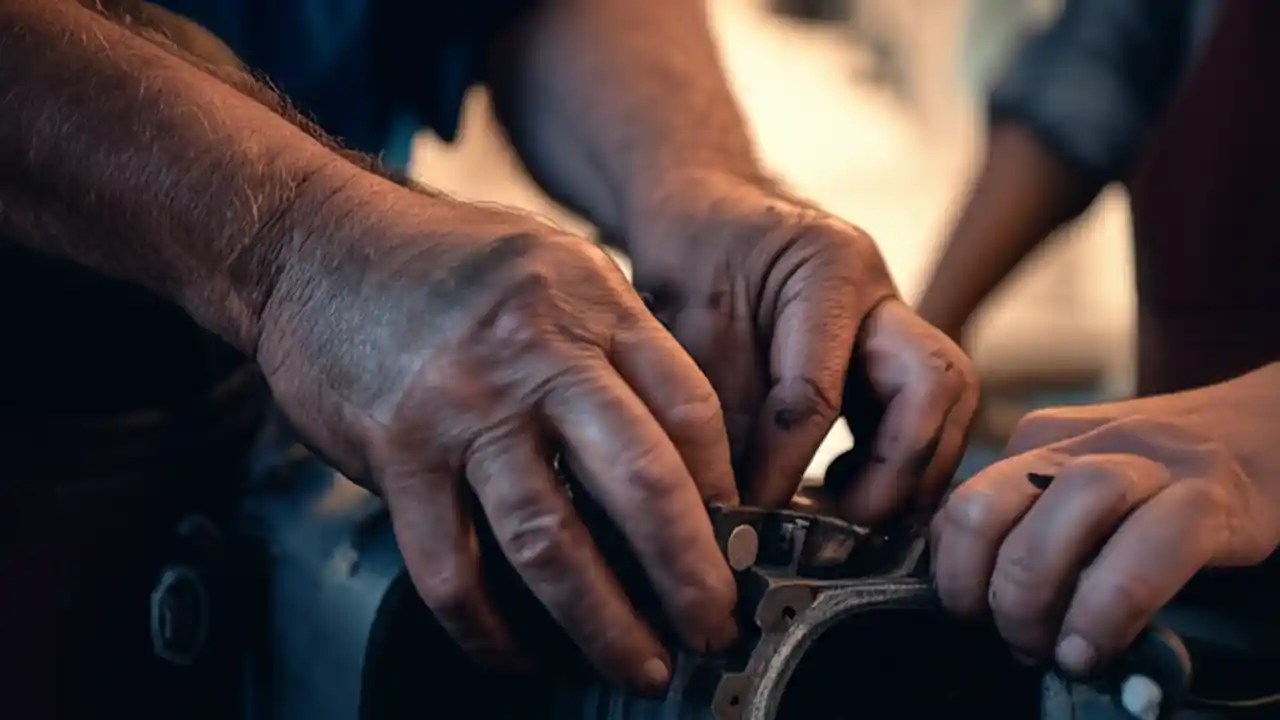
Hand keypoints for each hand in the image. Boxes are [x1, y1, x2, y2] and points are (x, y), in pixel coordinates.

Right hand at [255, 182, 738, 692]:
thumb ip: (616, 339)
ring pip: (549, 540)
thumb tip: (680, 438)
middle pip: (640, 481)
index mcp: (589, 307)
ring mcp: (464, 409)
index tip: (740, 542)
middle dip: (690, 573)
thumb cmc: (445, 258)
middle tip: (714, 627)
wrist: (318, 243)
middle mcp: (535, 357)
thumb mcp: (555, 264)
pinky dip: (485, 628)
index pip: (688, 408)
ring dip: (602, 622)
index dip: (725, 487)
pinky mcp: (397, 453)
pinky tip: (515, 655)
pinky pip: (449, 565)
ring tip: (639, 665)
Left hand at [627, 170, 976, 523]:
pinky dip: (896, 464)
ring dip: (908, 474)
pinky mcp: (890, 355)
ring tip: (844, 520)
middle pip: (936, 388)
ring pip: (946, 406)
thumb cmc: (691, 252)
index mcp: (829, 265)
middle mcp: (881, 294)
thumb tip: (733, 506)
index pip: (817, 391)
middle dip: (897, 469)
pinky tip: (842, 492)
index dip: (782, 464)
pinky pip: (921, 416)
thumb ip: (718, 408)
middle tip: (841, 525)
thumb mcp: (684, 323)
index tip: (746, 511)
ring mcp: (895, 324)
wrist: (706, 208)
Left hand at [931, 364, 1279, 674]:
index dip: (952, 576)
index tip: (977, 620)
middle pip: (985, 505)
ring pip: (1064, 510)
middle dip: (981, 592)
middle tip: (1014, 642)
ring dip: (1039, 597)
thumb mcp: (1079, 492)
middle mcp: (1079, 442)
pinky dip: (1110, 606)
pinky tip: (1095, 646)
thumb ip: (1029, 527)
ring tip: (1055, 650)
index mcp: (1036, 442)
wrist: (1269, 432)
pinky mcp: (1211, 495)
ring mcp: (1147, 461)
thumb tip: (981, 601)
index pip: (955, 507)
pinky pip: (1149, 547)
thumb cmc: (1163, 484)